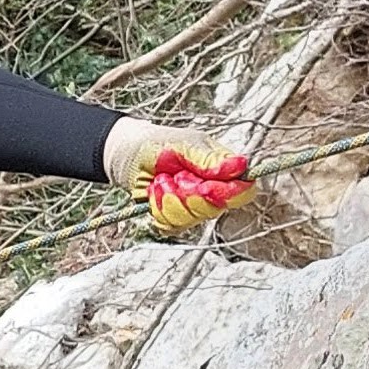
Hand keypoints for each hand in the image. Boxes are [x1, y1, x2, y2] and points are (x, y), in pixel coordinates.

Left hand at [102, 116, 257, 238]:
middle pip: (214, 209)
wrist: (125, 155)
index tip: (204, 186)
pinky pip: (172, 225)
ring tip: (162, 181)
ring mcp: (193, 207)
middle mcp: (212, 191)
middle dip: (189, 194)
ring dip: (170, 199)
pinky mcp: (174, 219)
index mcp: (223, 170)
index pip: (243, 191)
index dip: (226, 194)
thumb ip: (210, 158)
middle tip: (176, 176)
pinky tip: (155, 193)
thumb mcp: (183, 144)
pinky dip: (158, 209)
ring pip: (190, 218)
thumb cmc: (156, 143)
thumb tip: (241, 166)